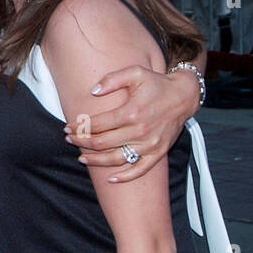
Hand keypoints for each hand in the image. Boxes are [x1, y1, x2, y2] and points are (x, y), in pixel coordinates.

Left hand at [63, 64, 199, 182]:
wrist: (184, 96)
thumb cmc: (157, 83)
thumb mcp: (135, 73)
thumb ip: (112, 80)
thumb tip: (93, 91)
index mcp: (130, 112)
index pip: (96, 125)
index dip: (79, 127)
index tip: (68, 127)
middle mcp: (139, 131)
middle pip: (101, 143)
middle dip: (81, 142)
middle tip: (69, 139)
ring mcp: (149, 144)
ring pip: (115, 159)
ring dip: (95, 161)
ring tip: (81, 158)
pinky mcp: (158, 152)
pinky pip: (139, 170)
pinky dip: (125, 177)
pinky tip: (111, 179)